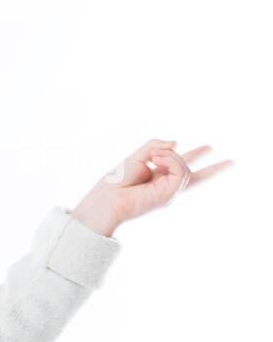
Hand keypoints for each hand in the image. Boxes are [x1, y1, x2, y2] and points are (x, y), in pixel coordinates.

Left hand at [71, 138, 235, 235]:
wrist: (110, 198)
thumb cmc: (118, 180)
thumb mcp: (137, 155)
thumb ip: (156, 145)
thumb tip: (175, 143)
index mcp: (157, 174)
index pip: (179, 164)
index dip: (194, 155)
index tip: (208, 148)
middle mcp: (165, 183)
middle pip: (194, 176)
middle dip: (214, 169)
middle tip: (231, 162)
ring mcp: (170, 189)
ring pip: (184, 165)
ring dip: (169, 156)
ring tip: (153, 158)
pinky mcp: (171, 192)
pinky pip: (180, 170)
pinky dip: (170, 161)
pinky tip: (156, 161)